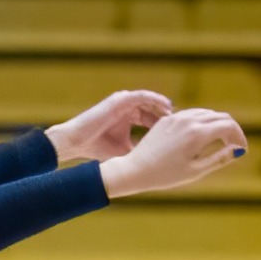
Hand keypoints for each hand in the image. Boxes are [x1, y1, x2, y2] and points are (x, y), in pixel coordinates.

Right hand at [46, 90, 172, 161]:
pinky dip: (155, 100)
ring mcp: (122, 102)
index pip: (152, 119)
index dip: (166, 126)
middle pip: (154, 109)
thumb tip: (162, 163)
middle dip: (168, 116)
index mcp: (128, 118)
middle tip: (184, 124)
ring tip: (178, 116)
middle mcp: (127, 108)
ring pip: (150, 101)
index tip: (180, 134)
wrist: (77, 141)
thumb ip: (142, 150)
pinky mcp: (118, 99)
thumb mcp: (126, 150)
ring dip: (165, 106)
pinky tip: (167, 109)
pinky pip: (141, 96)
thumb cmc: (97, 148)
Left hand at [98, 109, 247, 196]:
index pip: (229, 126)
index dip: (240, 138)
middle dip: (231, 130)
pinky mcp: (166, 119)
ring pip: (206, 113)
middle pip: (220, 116)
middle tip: (233, 146)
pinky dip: (202, 121)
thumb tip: (239, 149)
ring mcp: (175, 117)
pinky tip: (202, 137)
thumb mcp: (197, 170)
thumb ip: (220, 158)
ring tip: (220, 142)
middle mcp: (188, 120)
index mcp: (197, 133)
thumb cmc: (166, 175)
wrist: (135, 170)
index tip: (241, 151)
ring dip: (217, 124)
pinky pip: (191, 114)